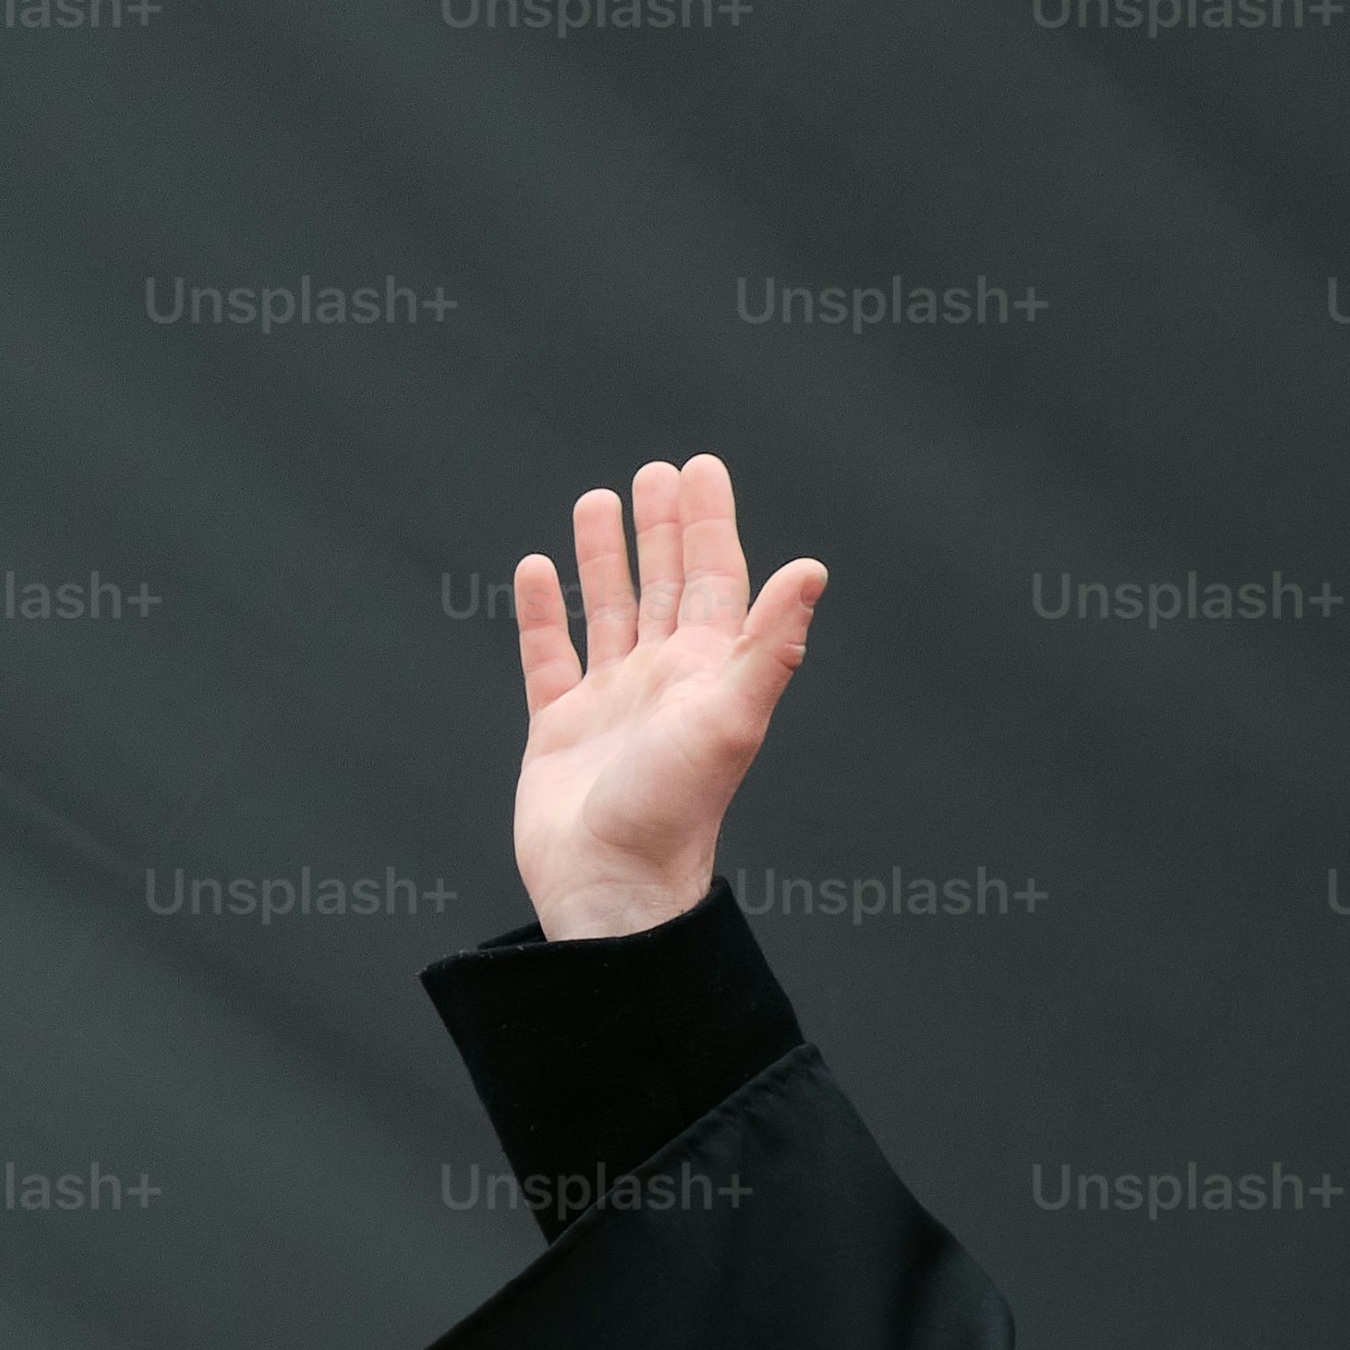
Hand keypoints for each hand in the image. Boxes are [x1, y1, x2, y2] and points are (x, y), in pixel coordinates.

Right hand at [509, 454, 826, 941]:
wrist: (613, 882)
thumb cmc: (675, 808)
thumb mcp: (731, 716)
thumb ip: (769, 643)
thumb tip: (814, 570)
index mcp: (708, 672)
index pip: (714, 579)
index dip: (710, 523)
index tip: (702, 466)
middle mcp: (665, 681)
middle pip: (665, 584)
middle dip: (663, 526)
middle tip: (659, 470)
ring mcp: (612, 702)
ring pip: (610, 610)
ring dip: (606, 556)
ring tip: (598, 499)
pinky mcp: (560, 727)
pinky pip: (549, 655)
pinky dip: (542, 612)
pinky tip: (536, 569)